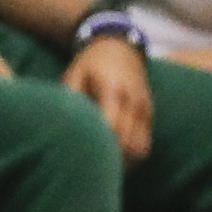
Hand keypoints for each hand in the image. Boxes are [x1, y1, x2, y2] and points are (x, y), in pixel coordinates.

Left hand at [64, 36, 153, 159]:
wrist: (120, 45)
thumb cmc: (90, 63)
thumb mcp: (74, 75)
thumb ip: (70, 100)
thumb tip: (62, 129)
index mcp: (112, 89)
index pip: (112, 128)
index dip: (100, 147)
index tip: (83, 157)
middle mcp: (133, 100)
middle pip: (128, 144)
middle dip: (110, 160)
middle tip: (90, 166)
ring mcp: (145, 108)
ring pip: (140, 149)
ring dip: (124, 162)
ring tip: (103, 164)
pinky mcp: (150, 113)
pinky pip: (146, 144)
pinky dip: (132, 155)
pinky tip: (115, 156)